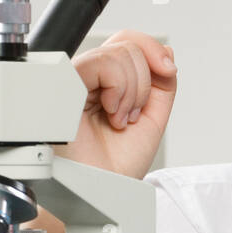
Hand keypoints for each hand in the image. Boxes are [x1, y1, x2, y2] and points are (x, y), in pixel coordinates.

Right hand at [52, 30, 176, 179]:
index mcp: (105, 83)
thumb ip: (161, 84)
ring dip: (132, 92)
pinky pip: (100, 63)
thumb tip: (165, 51)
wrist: (101, 190)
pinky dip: (118, 89)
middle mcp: (87, 79)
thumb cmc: (117, 164)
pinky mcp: (62, 86)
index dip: (153, 50)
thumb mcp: (153, 117)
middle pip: (126, 44)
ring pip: (117, 53)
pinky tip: (110, 114)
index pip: (128, 42)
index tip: (169, 71)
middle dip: (144, 82)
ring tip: (119, 119)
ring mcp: (73, 81)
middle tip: (133, 115)